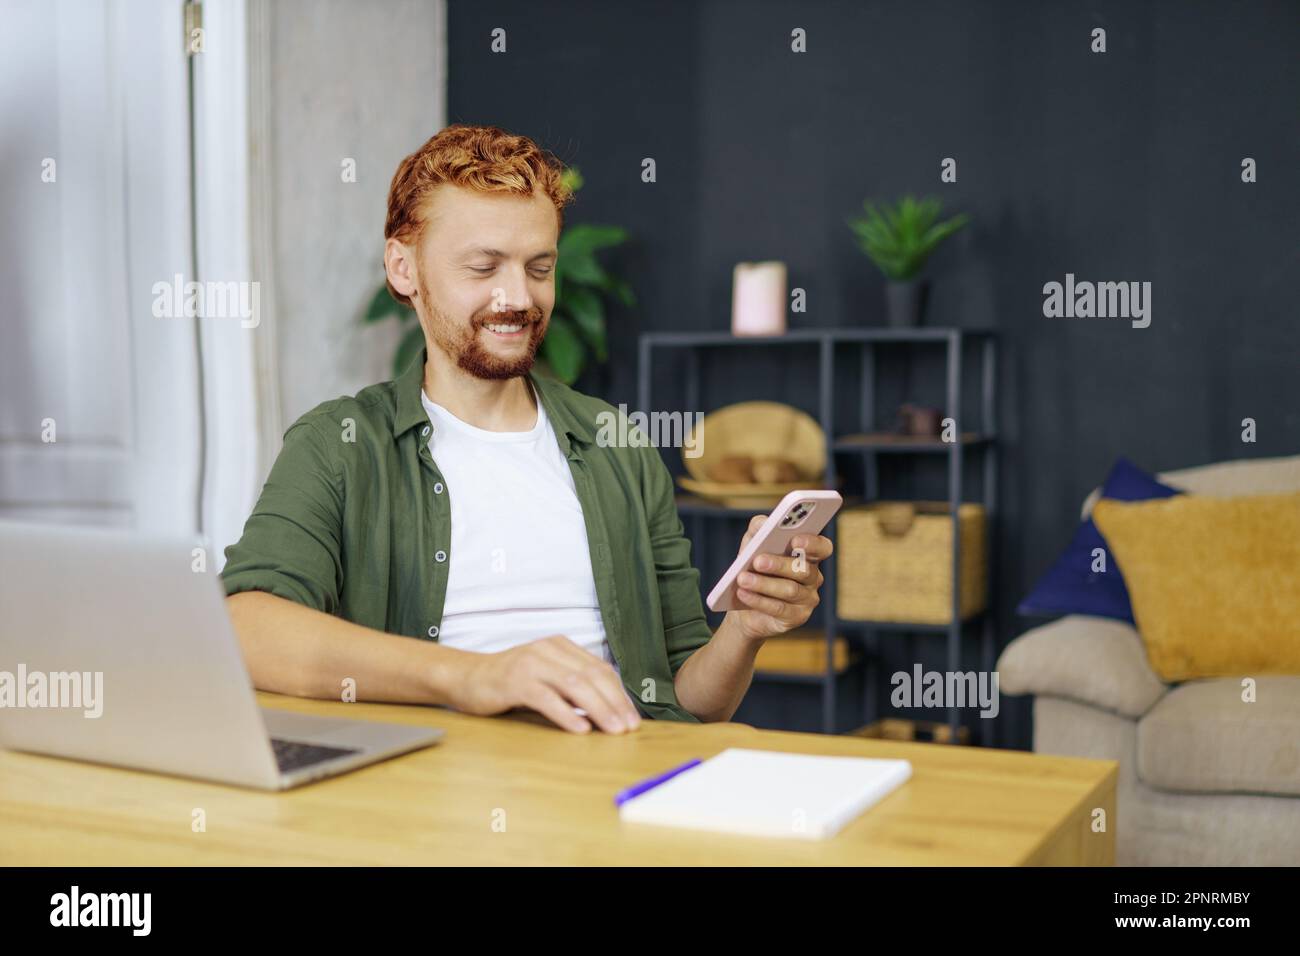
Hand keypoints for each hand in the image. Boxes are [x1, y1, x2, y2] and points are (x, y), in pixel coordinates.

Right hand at [452, 635, 641, 734]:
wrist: (466, 677)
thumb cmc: (510, 683)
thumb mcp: (546, 678)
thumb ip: (572, 686)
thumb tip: (609, 710)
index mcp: (561, 646)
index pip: (599, 668)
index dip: (619, 694)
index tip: (633, 717)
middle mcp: (548, 649)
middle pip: (591, 676)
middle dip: (614, 703)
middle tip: (629, 727)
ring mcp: (531, 663)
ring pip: (574, 685)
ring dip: (598, 710)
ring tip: (613, 730)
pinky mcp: (514, 681)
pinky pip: (546, 698)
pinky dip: (566, 715)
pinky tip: (580, 730)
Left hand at [727, 514, 832, 641]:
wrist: (742, 600)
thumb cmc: (753, 566)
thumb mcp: (752, 543)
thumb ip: (758, 528)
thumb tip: (763, 524)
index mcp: (808, 555)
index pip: (822, 547)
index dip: (812, 543)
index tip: (796, 540)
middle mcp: (813, 576)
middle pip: (803, 570)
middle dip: (779, 564)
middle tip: (757, 561)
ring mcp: (808, 599)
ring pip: (790, 590)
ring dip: (763, 584)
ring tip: (742, 578)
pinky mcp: (796, 617)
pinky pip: (779, 609)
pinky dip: (759, 600)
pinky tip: (743, 593)